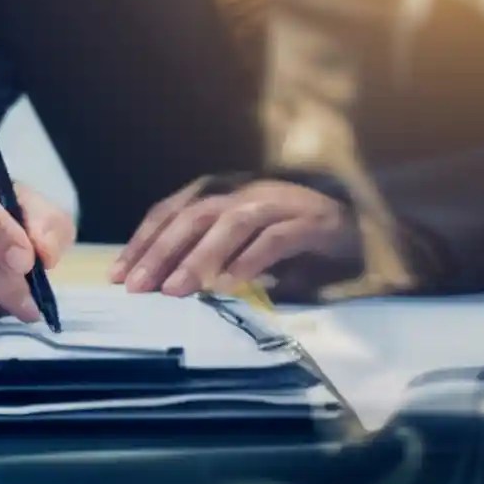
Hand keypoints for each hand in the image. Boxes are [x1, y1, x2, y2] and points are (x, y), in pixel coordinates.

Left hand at [110, 178, 360, 297]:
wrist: (365, 230)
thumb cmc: (294, 243)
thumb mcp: (242, 250)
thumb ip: (207, 260)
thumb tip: (164, 284)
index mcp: (225, 195)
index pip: (172, 211)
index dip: (143, 241)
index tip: (118, 274)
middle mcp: (248, 192)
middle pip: (194, 215)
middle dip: (161, 251)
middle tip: (137, 287)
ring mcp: (281, 203)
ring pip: (232, 223)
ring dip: (200, 257)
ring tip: (176, 291)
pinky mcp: (312, 221)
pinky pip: (276, 237)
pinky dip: (251, 258)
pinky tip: (230, 284)